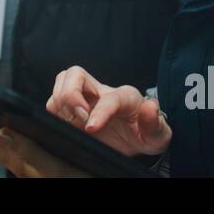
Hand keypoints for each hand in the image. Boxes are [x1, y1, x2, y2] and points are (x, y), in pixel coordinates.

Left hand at [0, 117, 90, 177]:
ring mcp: (34, 169)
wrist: (98, 184)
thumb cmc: (81, 181)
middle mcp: (25, 167)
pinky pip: (26, 151)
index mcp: (23, 164)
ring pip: (11, 148)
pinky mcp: (46, 170)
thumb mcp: (56, 169)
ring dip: (0, 132)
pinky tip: (26, 134)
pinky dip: (21, 139)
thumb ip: (29, 152)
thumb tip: (0, 132)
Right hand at [47, 66, 171, 156]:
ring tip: (72, 123)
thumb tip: (149, 108)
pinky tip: (67, 125)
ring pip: (61, 82)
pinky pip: (54, 102)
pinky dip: (55, 112)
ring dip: (60, 103)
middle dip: (70, 95)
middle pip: (75, 73)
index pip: (109, 98)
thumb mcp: (159, 134)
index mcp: (125, 97)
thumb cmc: (147, 134)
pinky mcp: (74, 110)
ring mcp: (86, 99)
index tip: (91, 128)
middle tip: (79, 119)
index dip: (99, 111)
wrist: (138, 140)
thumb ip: (155, 123)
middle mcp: (102, 92)